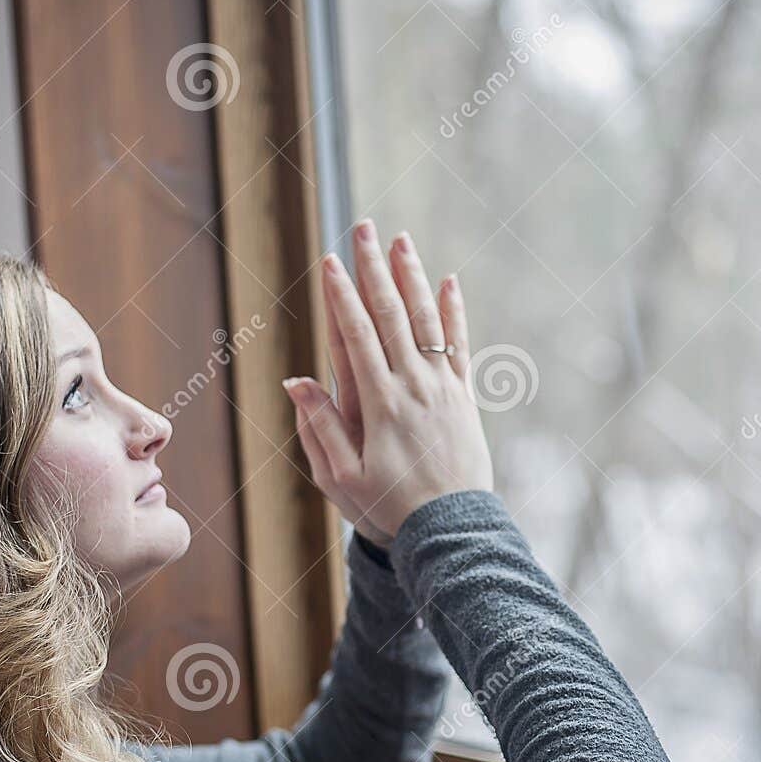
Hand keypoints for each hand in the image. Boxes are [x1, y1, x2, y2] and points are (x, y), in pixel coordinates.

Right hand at [285, 219, 493, 549]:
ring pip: (427, 322)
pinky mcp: (464, 398)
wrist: (451, 531)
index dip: (344, 297)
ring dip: (412, 278)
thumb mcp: (342, 478)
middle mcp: (414, 388)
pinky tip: (448, 282)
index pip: (358, 337)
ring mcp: (443, 390)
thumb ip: (321, 428)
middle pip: (393, 316)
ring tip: (401, 241)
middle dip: (375, 270)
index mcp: (380, 405)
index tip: (332, 262)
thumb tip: (296, 382)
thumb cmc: (389, 508)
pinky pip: (458, 345)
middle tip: (365, 230)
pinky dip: (453, 312)